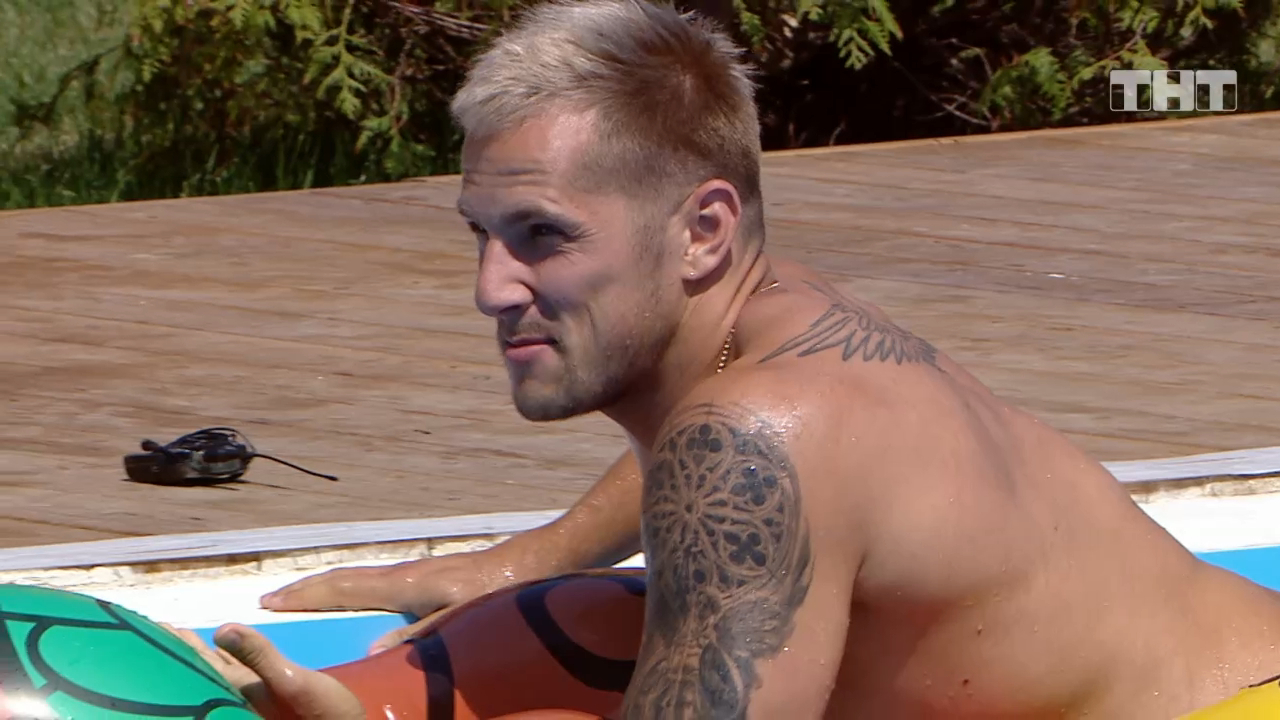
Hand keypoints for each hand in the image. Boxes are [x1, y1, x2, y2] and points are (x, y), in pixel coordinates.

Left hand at [166, 623, 363, 719]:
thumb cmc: (324, 712)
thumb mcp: (295, 682)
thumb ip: (260, 656)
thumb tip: (222, 630)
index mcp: (243, 689)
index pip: (202, 663)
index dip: (182, 646)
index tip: (156, 628)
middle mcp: (243, 695)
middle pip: (206, 669)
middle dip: (187, 650)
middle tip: (161, 631)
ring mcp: (255, 699)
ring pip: (220, 673)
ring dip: (204, 656)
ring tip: (184, 641)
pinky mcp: (269, 700)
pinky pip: (238, 676)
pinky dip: (226, 662)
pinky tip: (223, 658)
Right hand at [259, 551, 503, 653]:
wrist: (526, 563)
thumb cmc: (494, 592)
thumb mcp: (457, 618)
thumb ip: (417, 635)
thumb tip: (372, 650)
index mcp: (403, 584)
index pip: (342, 588)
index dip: (306, 596)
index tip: (271, 601)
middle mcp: (402, 574)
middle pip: (343, 579)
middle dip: (306, 589)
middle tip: (272, 599)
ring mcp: (414, 572)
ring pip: (359, 578)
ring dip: (328, 587)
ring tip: (304, 598)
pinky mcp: (427, 576)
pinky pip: (376, 582)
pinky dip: (353, 589)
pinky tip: (358, 601)